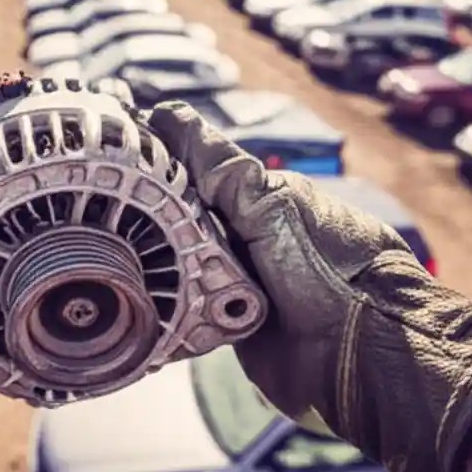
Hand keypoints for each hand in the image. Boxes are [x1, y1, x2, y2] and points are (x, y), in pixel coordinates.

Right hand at [148, 101, 471, 471]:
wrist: (367, 356)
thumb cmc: (333, 271)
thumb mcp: (271, 204)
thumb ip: (219, 167)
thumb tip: (169, 115)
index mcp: (260, 200)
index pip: (192, 174)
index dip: (155, 169)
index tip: (112, 162)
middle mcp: (244, 239)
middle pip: (175, 223)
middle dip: (147, 224)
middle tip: (103, 220)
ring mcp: (235, 285)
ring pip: (173, 269)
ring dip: (155, 272)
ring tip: (115, 264)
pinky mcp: (226, 329)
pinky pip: (182, 315)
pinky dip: (168, 313)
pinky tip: (142, 306)